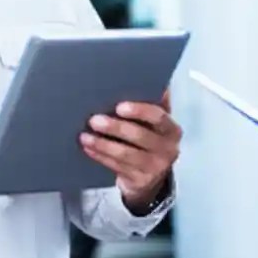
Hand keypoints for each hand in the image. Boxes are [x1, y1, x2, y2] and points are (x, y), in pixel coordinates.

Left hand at [80, 91, 180, 211]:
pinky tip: (89, 148)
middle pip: (141, 137)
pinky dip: (100, 156)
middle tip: (94, 120)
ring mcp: (154, 168)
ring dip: (103, 144)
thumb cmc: (150, 140)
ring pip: (126, 154)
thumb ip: (151, 104)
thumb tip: (140, 76)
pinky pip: (116, 167)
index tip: (119, 106)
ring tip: (85, 136)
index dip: (140, 111)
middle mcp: (167, 149)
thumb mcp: (155, 124)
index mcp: (171, 129)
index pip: (159, 117)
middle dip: (115, 127)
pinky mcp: (139, 181)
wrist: (151, 177)